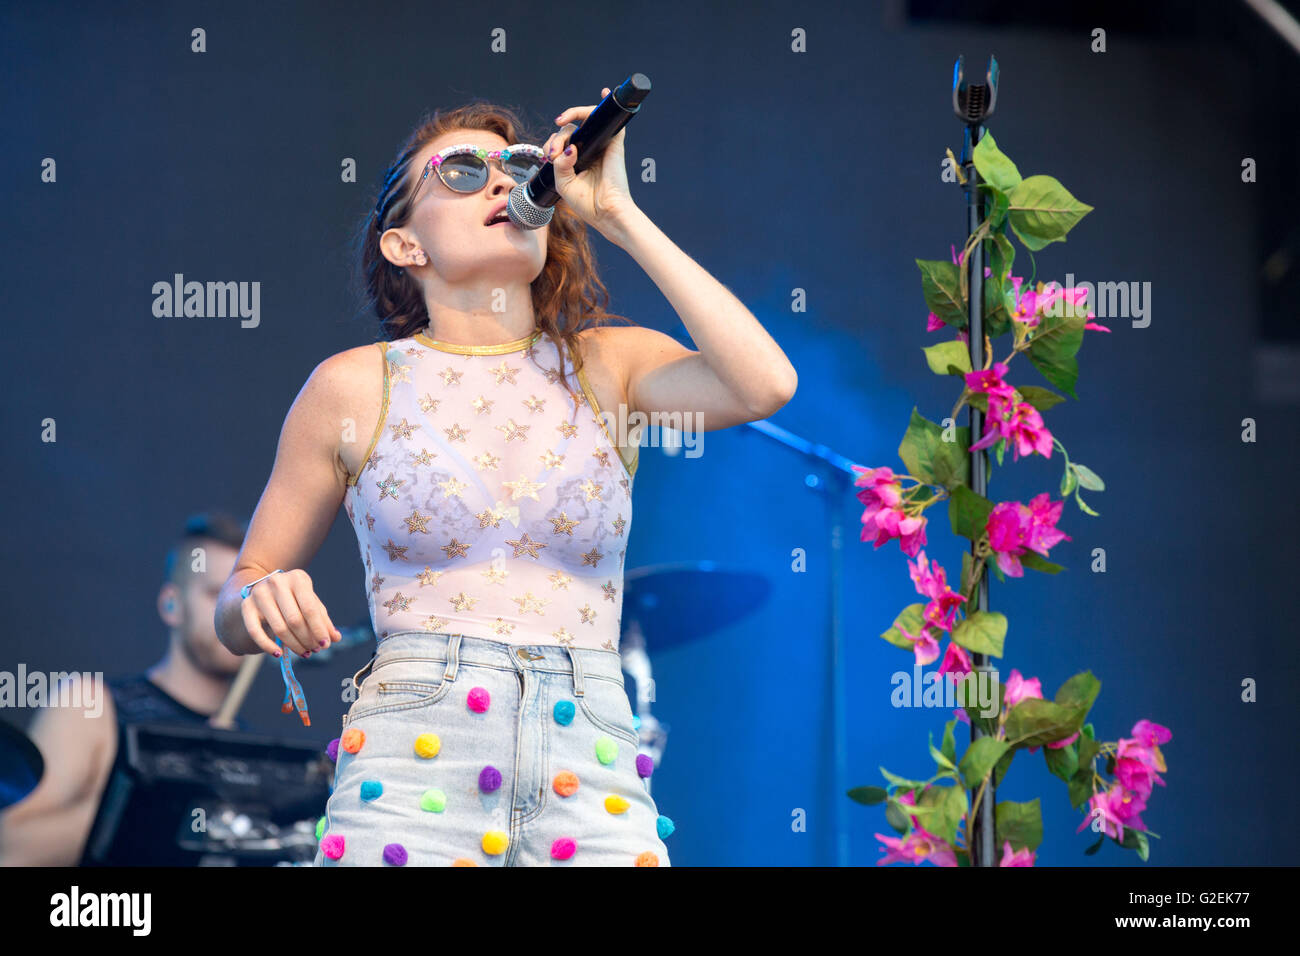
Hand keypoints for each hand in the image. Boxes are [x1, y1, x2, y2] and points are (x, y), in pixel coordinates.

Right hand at [240, 568, 341, 658]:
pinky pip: (256, 631)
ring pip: (279, 628)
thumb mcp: (309, 603)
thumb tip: (336, 637)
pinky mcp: (246, 606)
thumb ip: (323, 619)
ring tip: (303, 652)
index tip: (326, 645)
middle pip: (295, 620)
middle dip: (307, 639)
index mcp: (298, 578)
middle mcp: (277, 582)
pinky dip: (267, 646)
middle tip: (313, 650)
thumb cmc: (293, 598)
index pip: (311, 609)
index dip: (319, 629)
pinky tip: (278, 654)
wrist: (262, 588)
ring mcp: (260, 593)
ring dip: (293, 645)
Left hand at [545, 87, 637, 239]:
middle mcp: (588, 150)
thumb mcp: (563, 183)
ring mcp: (601, 145)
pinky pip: (610, 118)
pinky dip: (606, 104)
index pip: (560, 142)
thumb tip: (568, 146)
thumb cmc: (587, 203)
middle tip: (554, 152)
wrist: (606, 213)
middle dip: (557, 136)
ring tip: (561, 120)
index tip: (550, 157)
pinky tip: (604, 93)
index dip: (551, 144)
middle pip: (569, 129)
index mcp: (576, 160)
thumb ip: (559, 163)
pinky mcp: (613, 143)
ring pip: (586, 120)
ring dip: (572, 114)